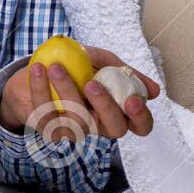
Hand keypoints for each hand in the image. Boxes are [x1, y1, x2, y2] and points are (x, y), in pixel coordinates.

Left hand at [0, 46, 160, 144]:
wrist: (38, 69)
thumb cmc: (75, 66)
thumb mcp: (103, 62)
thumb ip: (125, 73)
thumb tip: (155, 91)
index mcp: (117, 110)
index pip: (140, 126)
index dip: (141, 118)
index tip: (133, 100)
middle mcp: (99, 124)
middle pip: (115, 129)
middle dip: (106, 107)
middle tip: (93, 84)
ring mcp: (75, 130)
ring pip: (78, 121)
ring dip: (66, 90)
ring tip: (55, 66)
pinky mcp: (49, 130)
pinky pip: (47, 115)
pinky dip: (41, 89)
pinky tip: (40, 70)